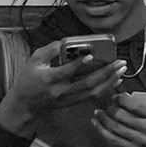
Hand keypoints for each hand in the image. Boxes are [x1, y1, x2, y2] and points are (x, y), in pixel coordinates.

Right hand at [1, 34, 115, 134]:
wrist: (24, 104)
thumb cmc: (28, 80)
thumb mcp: (33, 60)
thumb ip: (50, 49)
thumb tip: (66, 42)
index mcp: (49, 79)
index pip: (66, 71)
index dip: (79, 64)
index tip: (90, 55)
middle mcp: (61, 90)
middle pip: (87, 83)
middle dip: (105, 72)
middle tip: (119, 62)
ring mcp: (68, 98)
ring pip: (93, 92)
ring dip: (109, 81)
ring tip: (121, 70)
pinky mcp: (73, 102)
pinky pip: (92, 96)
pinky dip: (105, 88)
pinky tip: (114, 80)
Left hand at [97, 87, 145, 146]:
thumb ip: (144, 107)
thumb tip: (123, 99)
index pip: (134, 104)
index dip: (121, 99)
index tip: (116, 97)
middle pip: (122, 116)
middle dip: (110, 108)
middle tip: (107, 105)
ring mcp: (140, 141)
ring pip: (115, 128)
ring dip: (103, 118)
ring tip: (98, 112)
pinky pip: (113, 140)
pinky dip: (102, 130)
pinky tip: (96, 124)